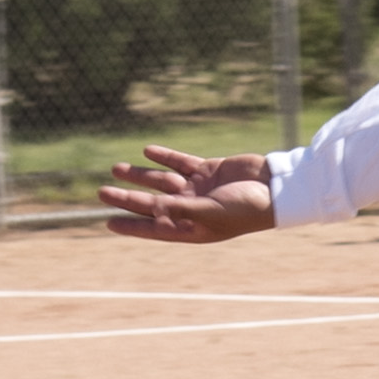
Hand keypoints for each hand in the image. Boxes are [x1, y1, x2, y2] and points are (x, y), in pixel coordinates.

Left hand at [98, 144, 275, 242]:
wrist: (277, 188)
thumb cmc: (246, 208)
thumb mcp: (210, 212)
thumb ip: (180, 209)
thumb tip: (152, 208)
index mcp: (192, 228)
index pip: (154, 227)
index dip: (131, 225)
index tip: (108, 223)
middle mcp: (191, 210)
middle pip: (152, 203)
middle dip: (127, 197)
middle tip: (101, 192)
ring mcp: (199, 189)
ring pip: (161, 181)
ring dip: (139, 175)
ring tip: (116, 168)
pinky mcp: (208, 170)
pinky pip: (180, 163)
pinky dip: (164, 157)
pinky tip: (146, 151)